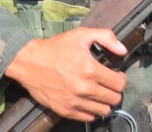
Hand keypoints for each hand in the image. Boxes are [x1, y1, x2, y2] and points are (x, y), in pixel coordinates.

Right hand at [4, 28, 127, 121]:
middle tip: (106, 83)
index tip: (115, 75)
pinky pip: (89, 117)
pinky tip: (87, 100)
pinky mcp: (66, 110)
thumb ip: (105, 37)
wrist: (29, 62)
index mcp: (90, 70)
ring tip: (97, 92)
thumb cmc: (55, 48)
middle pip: (114, 99)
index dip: (120, 78)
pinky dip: (91, 110)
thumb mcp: (79, 34)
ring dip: (104, 102)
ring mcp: (75, 102)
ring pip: (104, 110)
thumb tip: (122, 50)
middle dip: (113, 90)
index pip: (119, 84)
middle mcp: (84, 89)